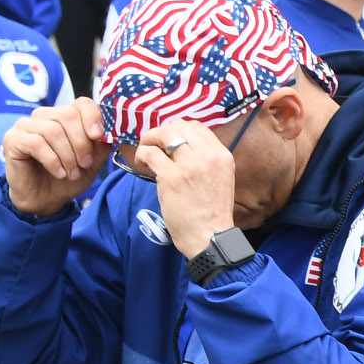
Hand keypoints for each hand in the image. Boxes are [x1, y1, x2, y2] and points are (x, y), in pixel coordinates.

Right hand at [0, 100, 113, 214]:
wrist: (45, 199)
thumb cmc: (68, 177)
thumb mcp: (92, 162)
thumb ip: (100, 145)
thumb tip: (111, 132)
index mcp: (65, 117)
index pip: (82, 103)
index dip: (93, 117)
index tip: (98, 136)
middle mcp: (44, 116)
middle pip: (67, 116)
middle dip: (81, 143)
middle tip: (84, 164)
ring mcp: (26, 125)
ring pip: (52, 130)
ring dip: (67, 156)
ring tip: (71, 173)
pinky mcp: (13, 139)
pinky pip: (36, 143)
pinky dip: (52, 160)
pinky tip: (58, 173)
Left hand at [139, 118, 239, 258]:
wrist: (210, 237)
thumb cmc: (211, 211)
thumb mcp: (219, 178)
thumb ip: (205, 160)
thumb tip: (177, 144)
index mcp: (222, 155)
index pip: (197, 126)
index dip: (178, 130)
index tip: (169, 142)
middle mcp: (209, 156)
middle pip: (178, 126)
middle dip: (162, 133)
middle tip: (154, 146)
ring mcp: (190, 166)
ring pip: (163, 134)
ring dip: (149, 140)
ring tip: (146, 154)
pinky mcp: (172, 178)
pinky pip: (150, 153)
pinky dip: (142, 155)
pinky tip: (142, 165)